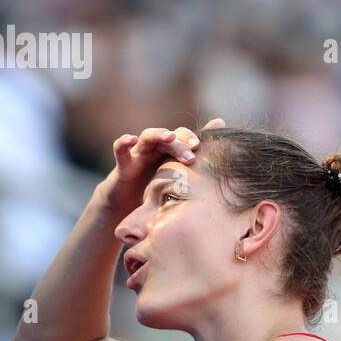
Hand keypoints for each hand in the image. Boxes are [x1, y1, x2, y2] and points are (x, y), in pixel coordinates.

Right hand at [98, 118, 225, 212]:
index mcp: (171, 152)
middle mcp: (156, 149)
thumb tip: (220, 154)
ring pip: (148, 136)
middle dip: (182, 141)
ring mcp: (139, 154)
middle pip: (170, 137)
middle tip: (193, 149)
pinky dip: (123, 142)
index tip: (206, 148)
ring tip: (170, 137)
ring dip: (160, 135)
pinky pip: (120, 149)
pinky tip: (131, 139)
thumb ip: (195, 167)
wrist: (129, 205)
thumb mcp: (178, 181)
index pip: (184, 138)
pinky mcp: (123, 164)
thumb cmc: (157, 188)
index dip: (194, 140)